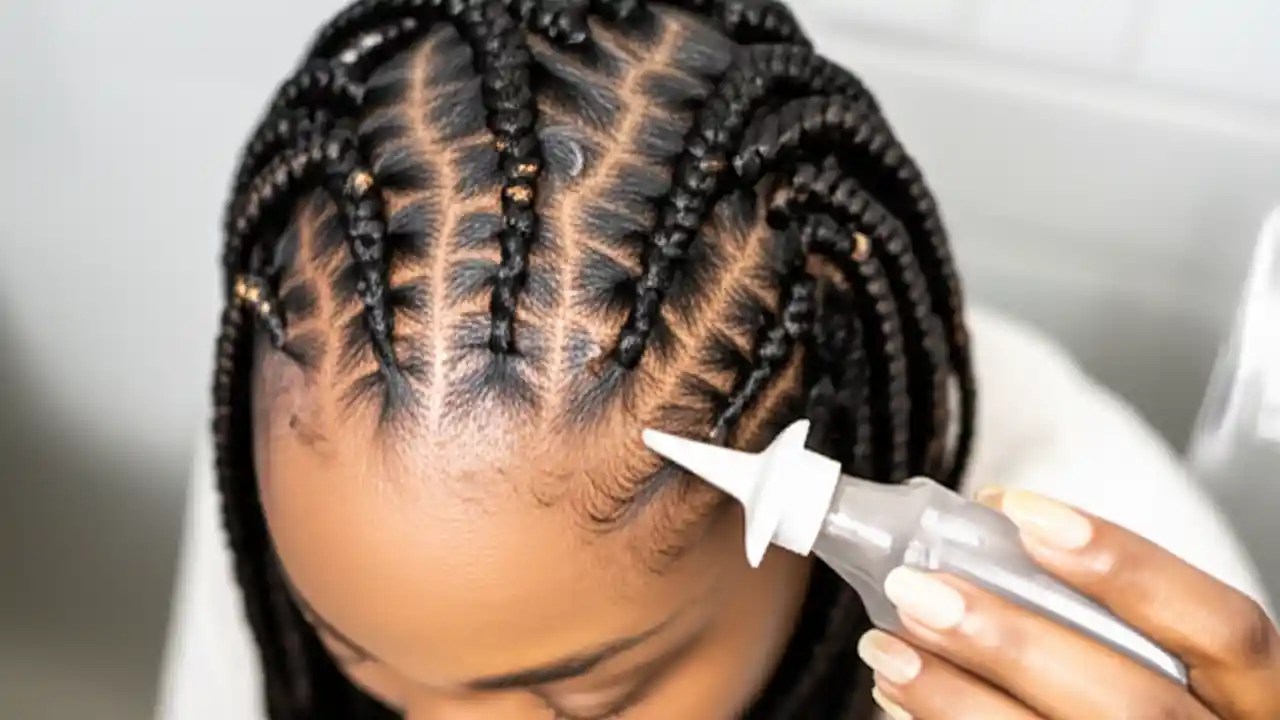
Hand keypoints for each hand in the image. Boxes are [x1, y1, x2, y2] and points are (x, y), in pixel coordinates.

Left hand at [857, 488, 1279, 719]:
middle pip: (1132, 704)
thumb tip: (990, 533)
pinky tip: (898, 698)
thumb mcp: (1162, 657)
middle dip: (1013, 640)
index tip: (1024, 514)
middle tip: (919, 590)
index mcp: (1255, 697)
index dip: (1129, 566)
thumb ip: (1106, 611)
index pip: (1223, 625)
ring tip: (888, 645)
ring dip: (955, 696)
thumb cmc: (1137, 696)